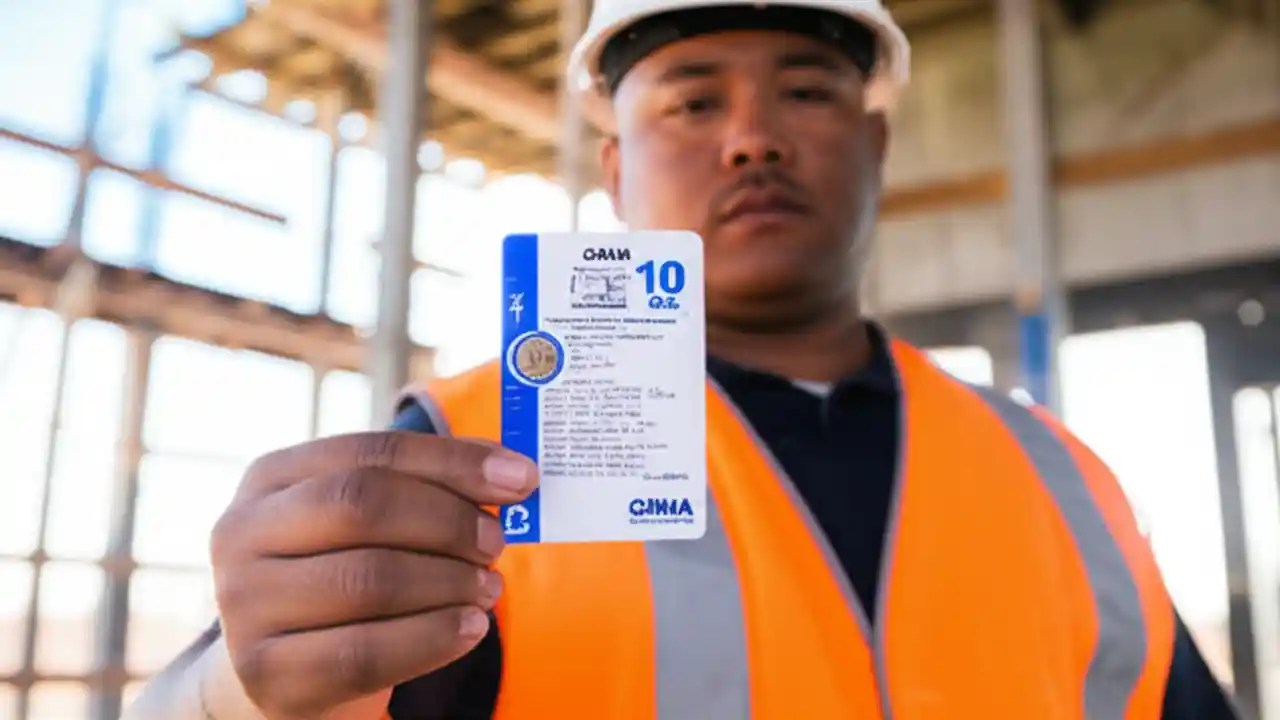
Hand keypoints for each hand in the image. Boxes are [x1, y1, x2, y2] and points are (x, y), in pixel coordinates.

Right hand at [210, 432, 536, 719]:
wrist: (285, 670)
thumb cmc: (343, 579)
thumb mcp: (365, 526)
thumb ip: (423, 489)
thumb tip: (512, 472)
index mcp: (270, 479)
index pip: (371, 452)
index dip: (452, 461)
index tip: (521, 478)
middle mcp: (241, 534)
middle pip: (362, 506)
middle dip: (448, 520)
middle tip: (496, 542)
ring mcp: (244, 606)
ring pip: (368, 579)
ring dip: (449, 582)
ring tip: (488, 588)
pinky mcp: (266, 675)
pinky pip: (364, 653)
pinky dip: (433, 638)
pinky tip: (470, 628)